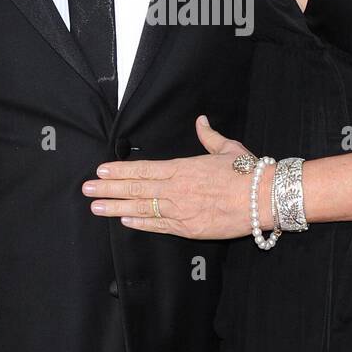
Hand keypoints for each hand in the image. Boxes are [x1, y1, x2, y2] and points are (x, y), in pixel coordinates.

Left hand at [82, 116, 268, 238]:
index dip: (119, 170)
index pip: (142, 169)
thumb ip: (209, 137)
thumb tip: (202, 122)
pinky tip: (125, 220)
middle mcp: (177, 189)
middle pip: (135, 188)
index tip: (100, 170)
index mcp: (183, 168)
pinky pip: (159, 226)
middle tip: (86, 189)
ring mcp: (181, 211)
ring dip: (116, 207)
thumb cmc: (248, 172)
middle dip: (108, 188)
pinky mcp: (189, 229)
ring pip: (141, 208)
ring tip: (96, 207)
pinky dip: (140, 223)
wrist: (264, 197)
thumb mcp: (228, 149)